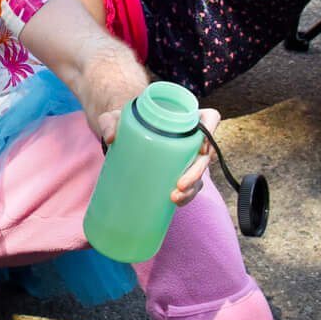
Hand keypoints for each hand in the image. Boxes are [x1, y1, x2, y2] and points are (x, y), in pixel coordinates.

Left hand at [94, 102, 216, 205]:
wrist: (120, 134)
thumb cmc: (122, 120)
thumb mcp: (114, 117)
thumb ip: (108, 121)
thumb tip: (110, 137)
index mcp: (183, 116)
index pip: (209, 117)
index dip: (212, 130)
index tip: (202, 148)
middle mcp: (189, 136)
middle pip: (205, 153)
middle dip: (196, 172)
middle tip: (179, 185)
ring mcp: (186, 155)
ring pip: (200, 172)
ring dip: (192, 188)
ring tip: (175, 198)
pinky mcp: (178, 171)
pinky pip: (189, 184)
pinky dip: (186, 195)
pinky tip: (176, 203)